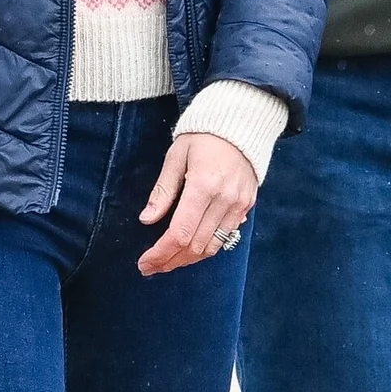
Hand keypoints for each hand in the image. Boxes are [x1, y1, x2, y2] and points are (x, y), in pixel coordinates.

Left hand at [138, 132, 256, 276]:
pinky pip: (225, 237)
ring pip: (212, 247)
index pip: (181, 232)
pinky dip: (205, 248)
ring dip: (187, 259)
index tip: (144, 263)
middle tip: (150, 267)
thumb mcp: (175, 157)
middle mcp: (224, 200)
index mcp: (203, 185)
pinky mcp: (246, 207)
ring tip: (167, 262)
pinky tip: (188, 249)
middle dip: (170, 261)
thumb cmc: (202, 138)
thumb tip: (146, 219)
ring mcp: (238, 205)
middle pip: (195, 245)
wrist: (241, 125)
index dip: (160, 253)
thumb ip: (162, 191)